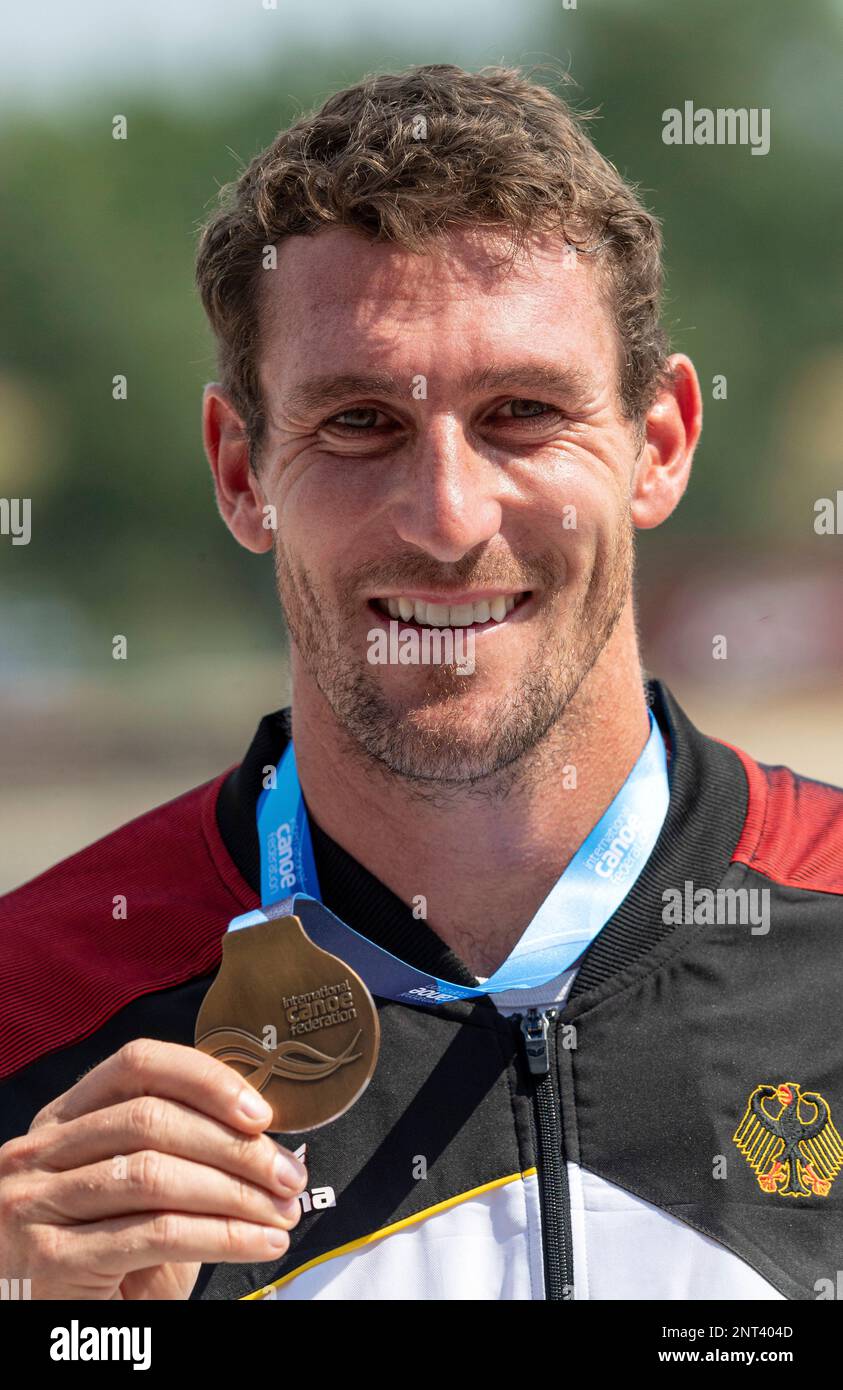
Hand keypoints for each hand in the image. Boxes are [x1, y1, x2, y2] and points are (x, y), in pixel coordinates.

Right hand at [0, 1038, 307, 1298]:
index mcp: (63, 1117)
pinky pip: (156, 1234)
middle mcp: (39, 1151)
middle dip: (235, 1148)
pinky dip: (222, 1237)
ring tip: (281, 1213)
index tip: (260, 1113)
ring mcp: (34, 1203)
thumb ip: (178, 1149)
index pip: (138, 1065)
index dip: (206, 1080)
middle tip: (287, 1174)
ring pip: (156, 1177)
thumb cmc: (106, 1258)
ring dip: (236, 1195)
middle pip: (152, 1120)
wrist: (56, 1325)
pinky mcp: (48, 1258)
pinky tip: (259, 1243)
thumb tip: (263, 1131)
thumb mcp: (136, 1191)